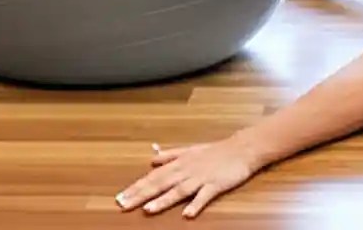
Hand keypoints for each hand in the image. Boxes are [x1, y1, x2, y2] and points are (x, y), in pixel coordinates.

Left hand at [115, 137, 260, 218]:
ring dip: (164, 200)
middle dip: (141, 195)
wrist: (242, 148)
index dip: (136, 187)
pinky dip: (196, 204)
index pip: (153, 176)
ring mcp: (201, 177)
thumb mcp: (190, 150)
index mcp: (179, 162)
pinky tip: (188, 214)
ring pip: (179, 190)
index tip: (120, 197)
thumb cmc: (215, 151)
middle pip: (161, 183)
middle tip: (124, 205)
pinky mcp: (216, 184)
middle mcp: (186, 170)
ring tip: (149, 209)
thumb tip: (152, 159)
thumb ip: (171, 155)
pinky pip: (204, 196)